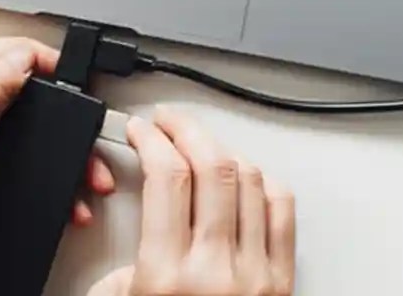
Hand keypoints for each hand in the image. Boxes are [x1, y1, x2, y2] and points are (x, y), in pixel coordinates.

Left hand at [0, 38, 115, 294]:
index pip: (4, 46)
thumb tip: (24, 57)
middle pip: (4, 76)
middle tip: (69, 119)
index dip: (43, 60)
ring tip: (51, 144)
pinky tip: (18, 155)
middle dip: (42, 100)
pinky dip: (7, 142)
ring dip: (28, 126)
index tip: (72, 77)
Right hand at [89, 108, 295, 295]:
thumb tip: (127, 221)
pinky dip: (262, 183)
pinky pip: (281, 209)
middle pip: (211, 165)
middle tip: (169, 123)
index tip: (142, 131)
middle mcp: (216, 271)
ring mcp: (256, 274)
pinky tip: (243, 181)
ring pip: (249, 179)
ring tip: (202, 149)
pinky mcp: (283, 281)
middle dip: (186, 130)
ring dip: (222, 152)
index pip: (167, 177)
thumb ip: (119, 268)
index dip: (152, 139)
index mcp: (166, 277)